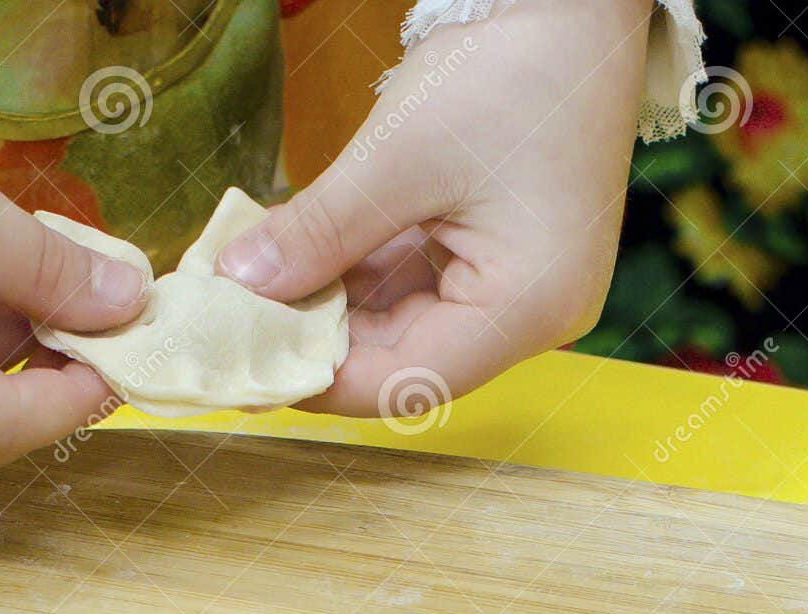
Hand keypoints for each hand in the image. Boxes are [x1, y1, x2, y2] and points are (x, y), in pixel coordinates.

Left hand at [216, 0, 651, 414]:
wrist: (574, 8)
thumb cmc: (510, 71)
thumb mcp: (397, 157)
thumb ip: (317, 232)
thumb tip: (237, 284)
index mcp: (527, 307)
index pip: (407, 381)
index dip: (319, 382)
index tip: (241, 367)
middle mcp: (533, 317)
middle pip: (403, 359)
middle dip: (316, 340)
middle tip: (232, 324)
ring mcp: (517, 290)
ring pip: (401, 324)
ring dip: (329, 307)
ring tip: (253, 290)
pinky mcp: (497, 260)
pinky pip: (414, 287)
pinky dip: (355, 276)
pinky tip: (297, 261)